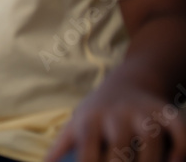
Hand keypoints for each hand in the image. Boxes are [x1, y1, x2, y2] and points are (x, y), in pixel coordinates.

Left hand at [45, 82, 185, 161]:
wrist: (128, 81)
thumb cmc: (98, 113)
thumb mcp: (76, 124)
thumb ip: (61, 147)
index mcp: (90, 121)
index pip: (89, 151)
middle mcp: (116, 115)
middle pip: (120, 146)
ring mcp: (142, 112)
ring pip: (151, 137)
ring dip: (152, 160)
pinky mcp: (166, 111)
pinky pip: (179, 128)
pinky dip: (181, 146)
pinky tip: (175, 161)